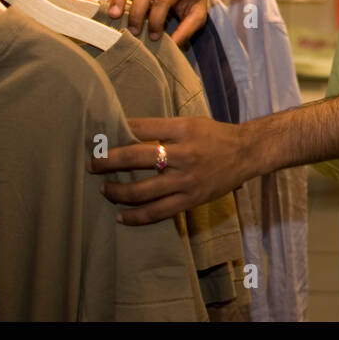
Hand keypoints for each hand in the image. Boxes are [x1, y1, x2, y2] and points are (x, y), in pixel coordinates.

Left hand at [89, 116, 259, 224]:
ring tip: (104, 189)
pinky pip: (158, 212)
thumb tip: (128, 135)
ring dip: (117, 191)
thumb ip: (163, 130)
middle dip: (108, 161)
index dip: (117, 131)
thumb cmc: (215, 135)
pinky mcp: (191, 200)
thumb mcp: (191, 123)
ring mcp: (186, 180)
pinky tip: (121, 216)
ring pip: (142, 190)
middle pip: (136, 157)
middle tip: (92, 164)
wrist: (246, 153)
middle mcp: (183, 154)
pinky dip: (136, 216)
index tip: (99, 136)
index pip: (141, 128)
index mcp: (182, 129)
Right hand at [107, 0, 209, 44]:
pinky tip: (111, 8)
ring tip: (113, 16)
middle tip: (134, 32)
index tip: (154, 37)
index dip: (156, 19)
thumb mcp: (198, 15)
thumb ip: (187, 29)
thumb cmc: (194, 0)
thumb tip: (173, 45)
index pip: (164, 0)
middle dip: (137, 13)